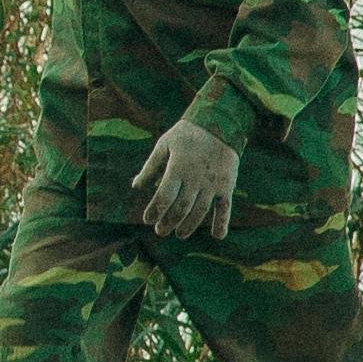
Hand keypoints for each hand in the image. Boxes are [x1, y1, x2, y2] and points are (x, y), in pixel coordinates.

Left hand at [133, 122, 241, 239]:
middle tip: (160, 231)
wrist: (219, 125)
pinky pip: (225, 207)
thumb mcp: (164, 145)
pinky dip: (222, 222)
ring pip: (200, 211)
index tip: (147, 220)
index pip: (163, 196)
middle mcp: (195, 178)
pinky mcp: (227, 185)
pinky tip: (217, 236)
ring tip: (179, 234)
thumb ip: (150, 167)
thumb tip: (135, 186)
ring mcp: (212, 183)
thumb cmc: (186, 136)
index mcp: (178, 168)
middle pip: (180, 208)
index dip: (154, 211)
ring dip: (189, 226)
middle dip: (168, 222)